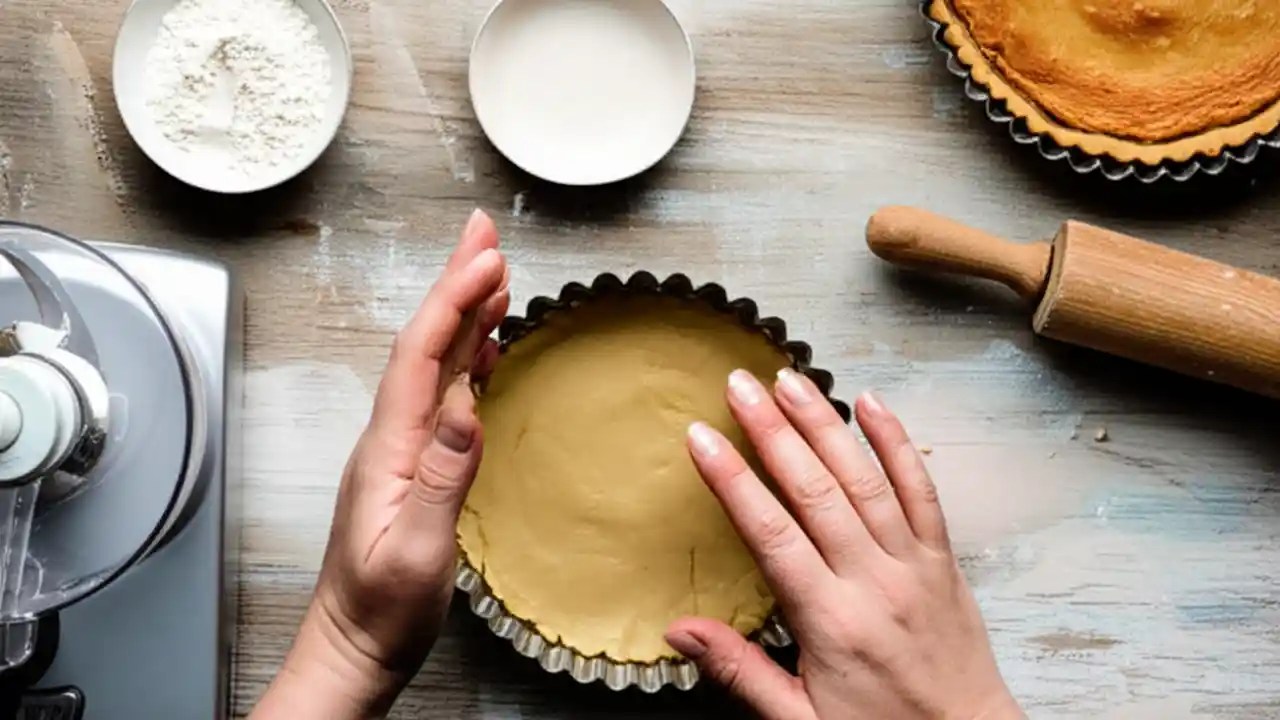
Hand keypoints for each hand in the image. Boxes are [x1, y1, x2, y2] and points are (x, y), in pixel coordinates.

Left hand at [252, 210, 509, 718]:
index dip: (453, 300)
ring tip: (493, 275)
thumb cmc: (381, 609)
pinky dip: (464, 359)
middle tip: (485, 235)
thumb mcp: (416, 550)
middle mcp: (391, 438)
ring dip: (463, 314)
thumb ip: (441, 477)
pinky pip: (441, 395)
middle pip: (424, 343)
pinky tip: (481, 351)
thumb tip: (466, 405)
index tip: (486, 258)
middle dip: (456, 284)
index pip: (420, 355)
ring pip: (433, 364)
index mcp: (389, 449)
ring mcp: (400, 450)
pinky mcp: (414, 467)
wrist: (354, 647)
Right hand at [667, 370, 1022, 719]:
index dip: (734, 481)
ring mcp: (913, 564)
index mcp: (831, 622)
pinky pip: (922, 490)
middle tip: (740, 385)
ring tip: (791, 381)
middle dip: (773, 431)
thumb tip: (679, 630)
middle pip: (816, 491)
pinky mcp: (943, 559)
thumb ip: (740, 670)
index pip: (773, 535)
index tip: (703, 438)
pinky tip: (874, 404)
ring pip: (865, 479)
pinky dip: (898, 443)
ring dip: (825, 424)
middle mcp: (874, 582)